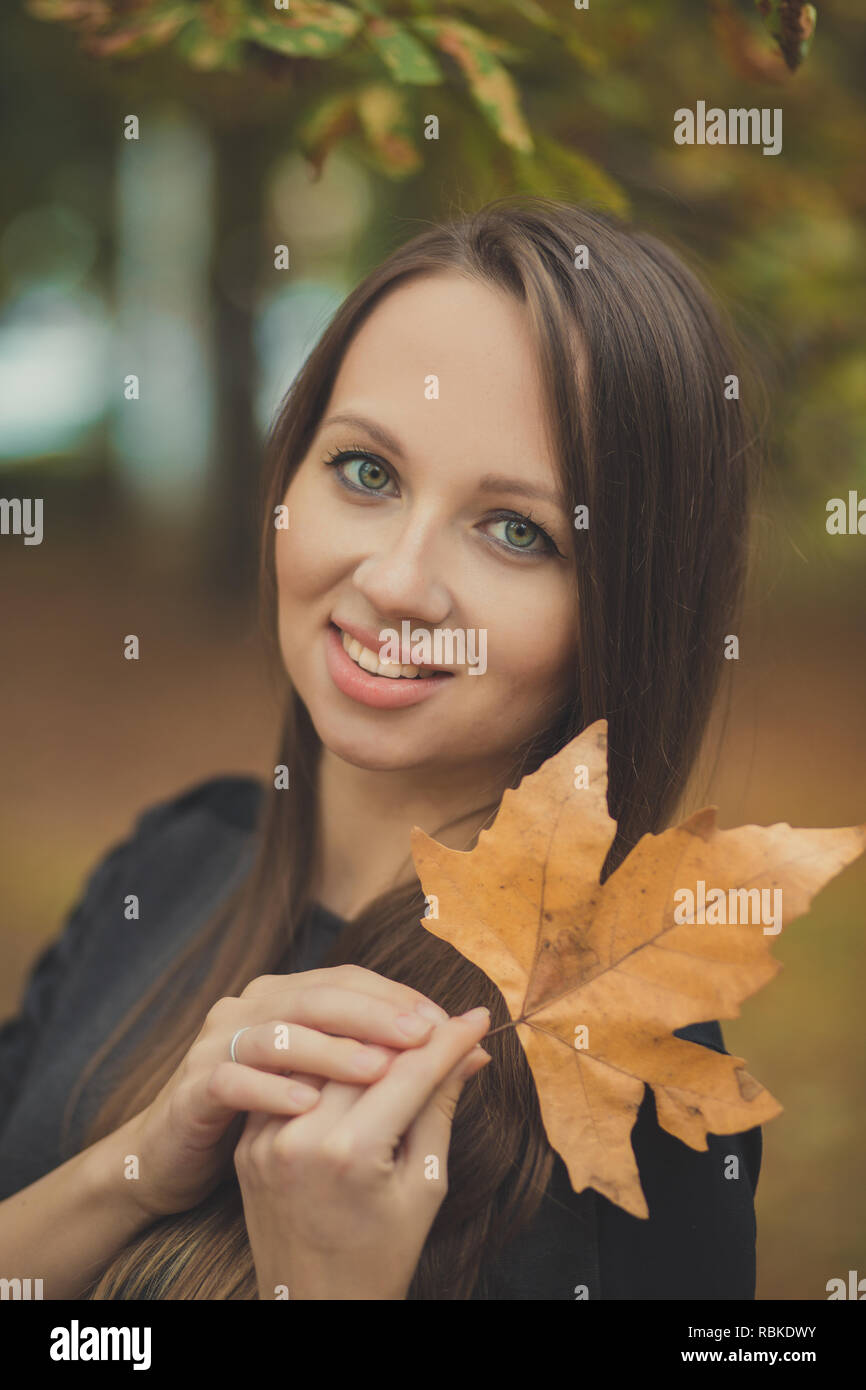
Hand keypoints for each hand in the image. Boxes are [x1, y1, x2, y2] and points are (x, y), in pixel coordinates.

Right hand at [123, 965, 448, 1219]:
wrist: (170, 1158)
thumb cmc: (265, 1119)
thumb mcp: (331, 1089)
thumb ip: (393, 1066)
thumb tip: (475, 1052)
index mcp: (287, 997)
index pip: (351, 981)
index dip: (399, 998)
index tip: (449, 1023)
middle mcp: (252, 1007)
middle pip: (318, 995)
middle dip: (375, 1013)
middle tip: (425, 1033)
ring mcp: (217, 1044)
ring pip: (277, 1031)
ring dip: (330, 1049)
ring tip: (378, 1068)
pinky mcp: (192, 1087)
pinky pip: (232, 1080)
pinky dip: (271, 1090)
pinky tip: (308, 1106)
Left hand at [234, 1006, 491, 1300]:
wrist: (312, 1310)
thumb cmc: (380, 1256)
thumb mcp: (423, 1187)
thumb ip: (439, 1110)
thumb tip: (470, 1052)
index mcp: (349, 1154)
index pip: (410, 1073)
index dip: (449, 1041)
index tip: (479, 1016)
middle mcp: (299, 1137)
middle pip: (363, 1053)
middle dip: (408, 1028)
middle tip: (444, 1016)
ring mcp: (265, 1137)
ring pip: (322, 1055)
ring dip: (364, 1034)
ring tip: (404, 1025)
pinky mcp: (247, 1140)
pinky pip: (291, 1080)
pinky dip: (325, 1061)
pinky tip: (355, 1050)